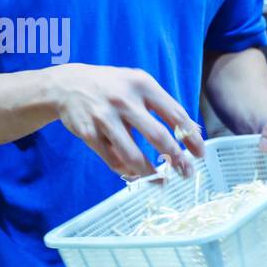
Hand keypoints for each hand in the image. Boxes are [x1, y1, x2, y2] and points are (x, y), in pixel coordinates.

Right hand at [48, 63, 204, 178]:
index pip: (175, 114)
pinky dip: (125, 170)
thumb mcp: (138, 85)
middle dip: (176, 160)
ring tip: (160, 181)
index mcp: (142, 85)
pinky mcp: (88, 132)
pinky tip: (133, 173)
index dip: (190, 137)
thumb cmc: (112, 87)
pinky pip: (111, 160)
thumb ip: (164, 105)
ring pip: (132, 155)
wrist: (68, 85)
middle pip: (158, 136)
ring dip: (150, 173)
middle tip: (185, 173)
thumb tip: (194, 130)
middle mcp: (124, 100)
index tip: (199, 154)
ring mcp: (104, 117)